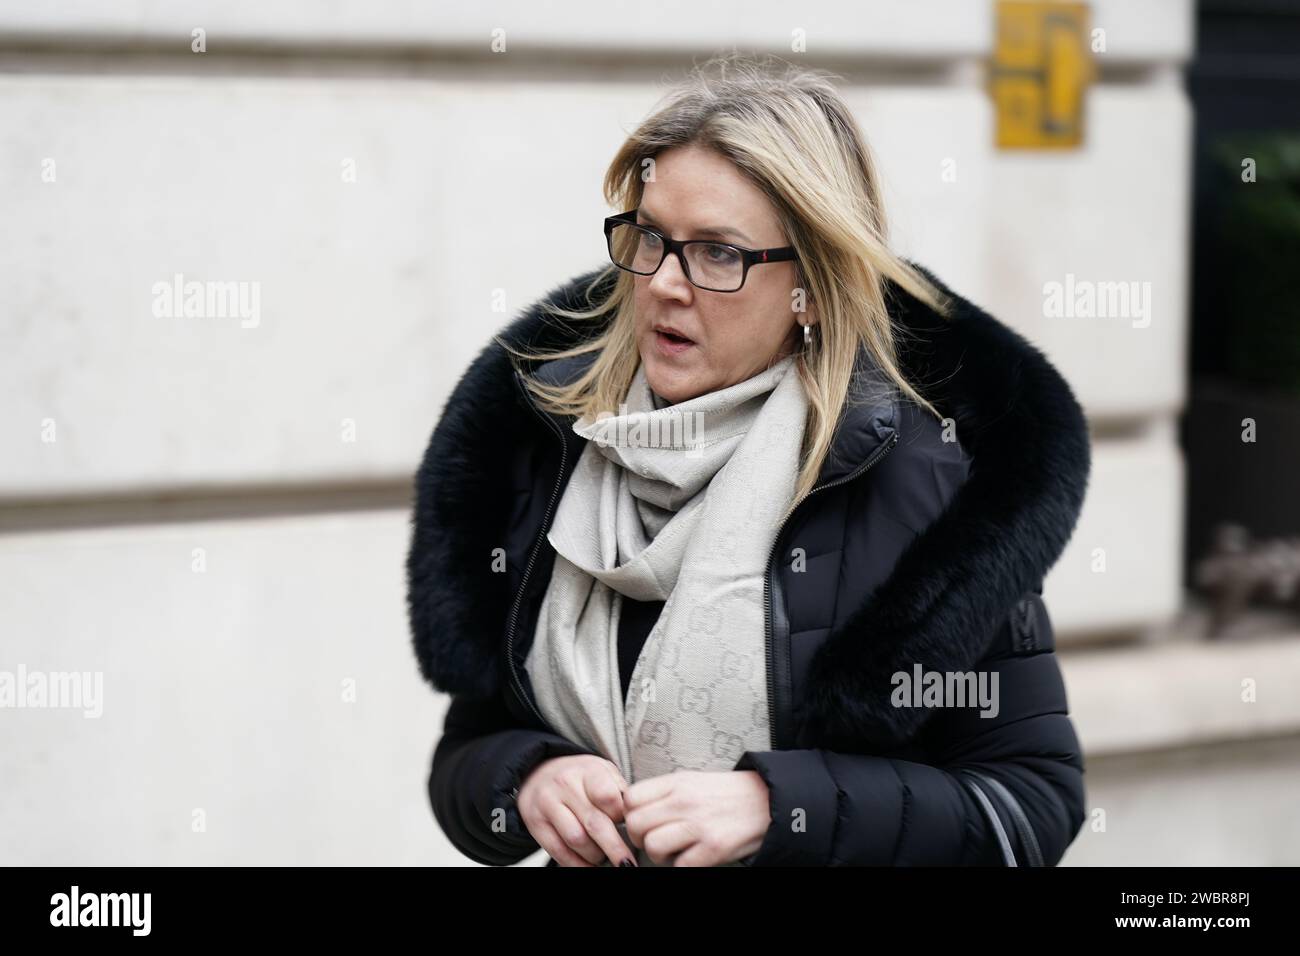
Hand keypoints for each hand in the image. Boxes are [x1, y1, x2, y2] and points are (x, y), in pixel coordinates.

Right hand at [516, 754, 635, 866]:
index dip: (621, 817)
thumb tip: (637, 818)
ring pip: (576, 840)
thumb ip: (619, 790)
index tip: (630, 827)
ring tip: (605, 859)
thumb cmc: (579, 776)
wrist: (538, 772)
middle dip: (615, 848)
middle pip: (594, 823)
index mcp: (587, 770)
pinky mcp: (536, 823)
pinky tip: (588, 864)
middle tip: (627, 863)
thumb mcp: (602, 771)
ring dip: (595, 856)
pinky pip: (558, 851)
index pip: (608, 796)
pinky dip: (577, 864)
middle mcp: (565, 785)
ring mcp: (548, 804)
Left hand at [623, 769, 770, 865]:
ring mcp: (698, 825)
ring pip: (652, 846)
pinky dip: (681, 866)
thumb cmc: (726, 793)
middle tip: (655, 839)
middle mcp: (684, 801)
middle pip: (636, 824)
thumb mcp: (692, 781)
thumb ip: (663, 793)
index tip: (642, 820)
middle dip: (641, 838)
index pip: (630, 798)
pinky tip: (691, 858)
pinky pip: (679, 866)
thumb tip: (633, 810)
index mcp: (677, 782)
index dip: (631, 814)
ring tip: (674, 851)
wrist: (767, 801)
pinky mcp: (713, 848)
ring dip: (659, 856)